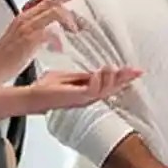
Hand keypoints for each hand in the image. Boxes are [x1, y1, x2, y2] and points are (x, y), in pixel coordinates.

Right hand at [0, 0, 82, 84]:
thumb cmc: (6, 56)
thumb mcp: (21, 36)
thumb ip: (35, 27)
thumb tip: (51, 25)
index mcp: (23, 17)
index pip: (44, 0)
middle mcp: (25, 19)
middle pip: (51, 4)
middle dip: (70, 11)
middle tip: (81, 21)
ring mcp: (27, 29)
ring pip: (54, 13)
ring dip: (68, 21)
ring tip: (74, 32)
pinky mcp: (29, 40)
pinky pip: (50, 32)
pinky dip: (58, 40)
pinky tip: (59, 48)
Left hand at [27, 68, 141, 112]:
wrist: (30, 95)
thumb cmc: (45, 88)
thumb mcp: (68, 77)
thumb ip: (83, 76)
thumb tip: (99, 72)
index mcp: (88, 92)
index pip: (111, 84)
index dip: (125, 78)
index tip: (137, 71)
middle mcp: (88, 97)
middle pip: (112, 89)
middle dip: (124, 79)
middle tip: (134, 71)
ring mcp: (82, 98)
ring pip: (104, 91)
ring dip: (111, 79)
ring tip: (113, 68)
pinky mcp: (74, 98)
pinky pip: (91, 91)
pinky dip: (97, 82)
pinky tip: (99, 73)